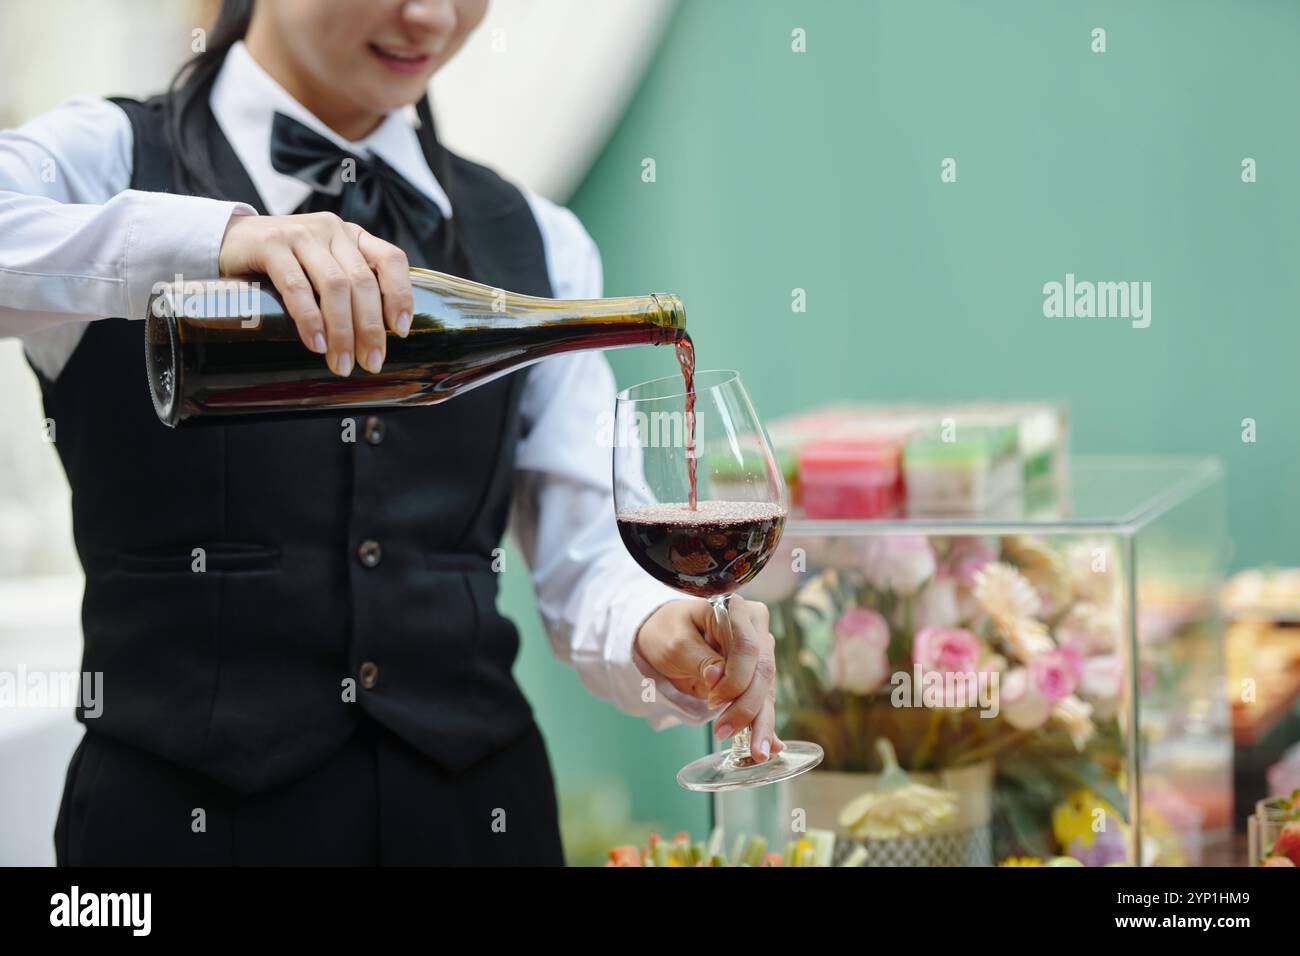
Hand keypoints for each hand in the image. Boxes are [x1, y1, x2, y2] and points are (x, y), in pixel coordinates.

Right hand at [218, 211, 413, 376]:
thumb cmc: (284, 265)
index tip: (401, 331)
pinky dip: (309, 318)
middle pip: (362, 282)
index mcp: (352, 237)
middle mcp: (332, 230)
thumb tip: (373, 345)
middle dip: (370, 328)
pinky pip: (297, 285)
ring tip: (341, 363)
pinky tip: (315, 343)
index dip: (401, 294)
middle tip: (370, 363)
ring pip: (335, 286)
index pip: (391, 259)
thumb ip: (347, 289)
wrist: (228, 240)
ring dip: (341, 331)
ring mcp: (302, 234)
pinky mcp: (271, 244)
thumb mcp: (322, 269)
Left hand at [635, 597, 785, 762]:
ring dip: (760, 723)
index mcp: (735, 609)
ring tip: (757, 753)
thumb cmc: (668, 631)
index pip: (748, 646)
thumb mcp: (675, 643)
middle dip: (747, 707)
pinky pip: (763, 701)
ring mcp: (760, 651)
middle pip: (763, 671)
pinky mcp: (756, 674)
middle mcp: (755, 628)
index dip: (735, 678)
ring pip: (767, 691)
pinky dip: (763, 724)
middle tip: (723, 732)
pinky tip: (771, 746)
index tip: (713, 699)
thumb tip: (717, 677)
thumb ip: (698, 658)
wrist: (666, 636)